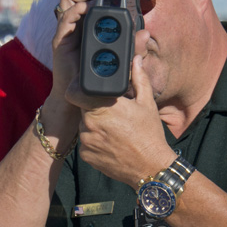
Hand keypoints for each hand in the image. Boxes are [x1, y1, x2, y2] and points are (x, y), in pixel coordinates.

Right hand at [50, 0, 129, 102]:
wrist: (82, 100)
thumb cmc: (100, 80)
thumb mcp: (122, 61)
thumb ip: (133, 47)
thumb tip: (144, 33)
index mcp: (89, 22)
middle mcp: (76, 22)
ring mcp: (66, 30)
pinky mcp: (60, 40)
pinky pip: (65, 18)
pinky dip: (77, 9)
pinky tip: (89, 8)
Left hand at [65, 30, 175, 187]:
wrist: (150, 168)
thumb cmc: (150, 134)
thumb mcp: (147, 103)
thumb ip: (138, 78)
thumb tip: (135, 59)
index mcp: (103, 107)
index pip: (76, 91)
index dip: (79, 88)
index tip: (86, 88)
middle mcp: (90, 123)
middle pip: (82, 107)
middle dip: (93, 106)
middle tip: (111, 111)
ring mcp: (86, 141)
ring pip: (84, 124)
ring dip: (94, 123)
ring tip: (114, 129)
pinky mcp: (85, 155)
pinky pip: (86, 141)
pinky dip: (94, 140)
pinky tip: (111, 142)